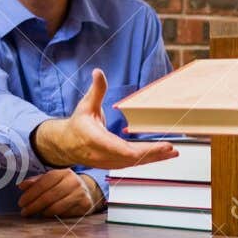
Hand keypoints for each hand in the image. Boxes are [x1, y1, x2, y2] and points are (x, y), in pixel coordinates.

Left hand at [18, 169, 99, 219]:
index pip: (44, 183)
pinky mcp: (85, 206)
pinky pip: (66, 214)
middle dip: (34, 205)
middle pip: (50, 196)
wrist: (88, 191)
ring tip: (35, 214)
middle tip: (25, 212)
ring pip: (58, 207)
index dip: (31, 193)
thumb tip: (21, 186)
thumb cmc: (64, 185)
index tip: (21, 202)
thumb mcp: (51, 180)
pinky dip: (55, 216)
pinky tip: (48, 215)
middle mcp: (74, 182)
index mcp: (63, 172)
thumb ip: (36, 182)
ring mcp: (81, 194)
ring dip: (43, 212)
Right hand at [34, 70, 178, 170]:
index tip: (156, 146)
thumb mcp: (85, 105)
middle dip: (153, 154)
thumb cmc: (77, 125)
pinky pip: (133, 163)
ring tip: (172, 152)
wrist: (65, 144)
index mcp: (96, 140)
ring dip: (154, 158)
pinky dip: (148, 159)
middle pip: (132, 158)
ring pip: (134, 163)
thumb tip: (98, 72)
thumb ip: (96, 90)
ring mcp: (109, 162)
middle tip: (171, 148)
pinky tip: (162, 156)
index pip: (121, 149)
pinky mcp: (114, 164)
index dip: (141, 150)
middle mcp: (103, 154)